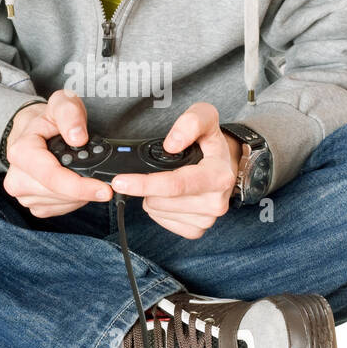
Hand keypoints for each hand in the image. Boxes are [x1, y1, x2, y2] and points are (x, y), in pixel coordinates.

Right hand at [1, 91, 112, 217]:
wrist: (34, 132)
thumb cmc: (49, 120)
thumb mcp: (61, 103)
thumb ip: (70, 114)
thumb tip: (78, 138)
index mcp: (21, 153)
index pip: (52, 177)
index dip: (80, 186)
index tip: (105, 189)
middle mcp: (17, 178)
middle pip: (60, 194)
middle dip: (85, 189)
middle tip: (103, 179)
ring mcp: (23, 194)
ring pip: (63, 203)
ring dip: (81, 194)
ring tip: (84, 174)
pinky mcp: (33, 205)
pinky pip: (61, 209)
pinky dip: (74, 200)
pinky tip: (76, 183)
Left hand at [110, 102, 241, 238]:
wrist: (226, 168)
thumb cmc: (211, 144)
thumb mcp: (206, 118)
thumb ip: (191, 122)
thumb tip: (172, 144)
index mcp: (218, 177)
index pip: (175, 185)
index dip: (144, 184)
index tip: (120, 182)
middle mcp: (215, 202)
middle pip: (160, 201)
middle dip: (146, 187)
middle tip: (152, 172)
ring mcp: (206, 219)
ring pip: (157, 211)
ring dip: (152, 197)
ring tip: (164, 181)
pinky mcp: (197, 230)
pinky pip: (162, 222)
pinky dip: (158, 209)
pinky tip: (167, 196)